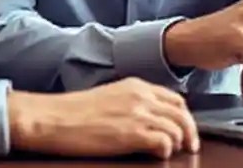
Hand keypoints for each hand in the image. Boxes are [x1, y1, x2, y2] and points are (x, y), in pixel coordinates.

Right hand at [7, 78, 199, 159]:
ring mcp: (138, 114)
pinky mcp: (131, 134)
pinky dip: (165, 150)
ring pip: (177, 128)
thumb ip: (132, 102)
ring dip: (178, 143)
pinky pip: (164, 142)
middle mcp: (142, 97)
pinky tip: (157, 155)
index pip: (175, 99)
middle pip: (182, 114)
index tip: (185, 129)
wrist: (52, 118)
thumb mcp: (110, 97)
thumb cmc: (73, 112)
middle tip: (190, 146)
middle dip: (190, 131)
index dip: (184, 116)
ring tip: (172, 152)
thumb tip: (149, 119)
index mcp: (137, 86)